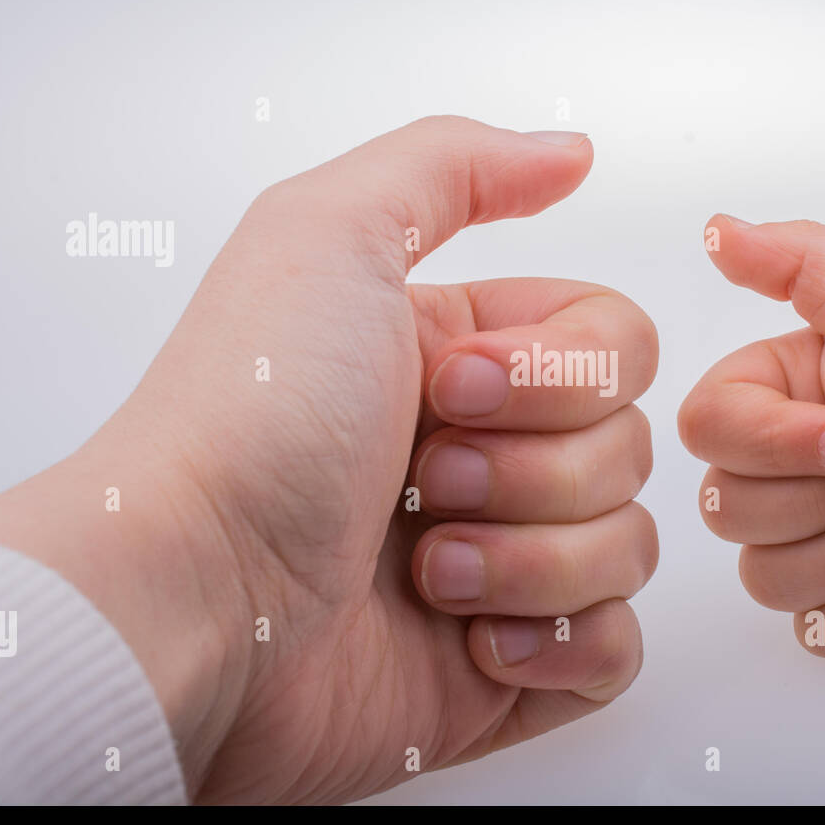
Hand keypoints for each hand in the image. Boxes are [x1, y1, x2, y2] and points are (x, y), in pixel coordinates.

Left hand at [0, 116, 659, 801]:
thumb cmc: (248, 422)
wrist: (193, 605)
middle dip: (532, 467)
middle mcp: (487, 457)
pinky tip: (470, 641)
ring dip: (531, 556)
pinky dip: (559, 643)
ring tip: (424, 570)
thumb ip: (453, 168)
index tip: (453, 383)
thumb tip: (570, 155)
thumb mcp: (326, 236)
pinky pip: (613, 648)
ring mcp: (502, 567)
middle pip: (630, 444)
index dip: (564, 369)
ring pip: (630, 544)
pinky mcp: (504, 669)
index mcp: (462, 360)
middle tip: (422, 479)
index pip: (617, 343)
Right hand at [679, 217, 824, 657]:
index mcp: (780, 393)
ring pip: (763, 576)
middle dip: (824, 502)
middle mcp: (787, 464)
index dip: (769, 445)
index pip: (704, 430)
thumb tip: (717, 229)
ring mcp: (815, 535)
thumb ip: (798, 261)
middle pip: (723, 510)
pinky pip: (813, 628)